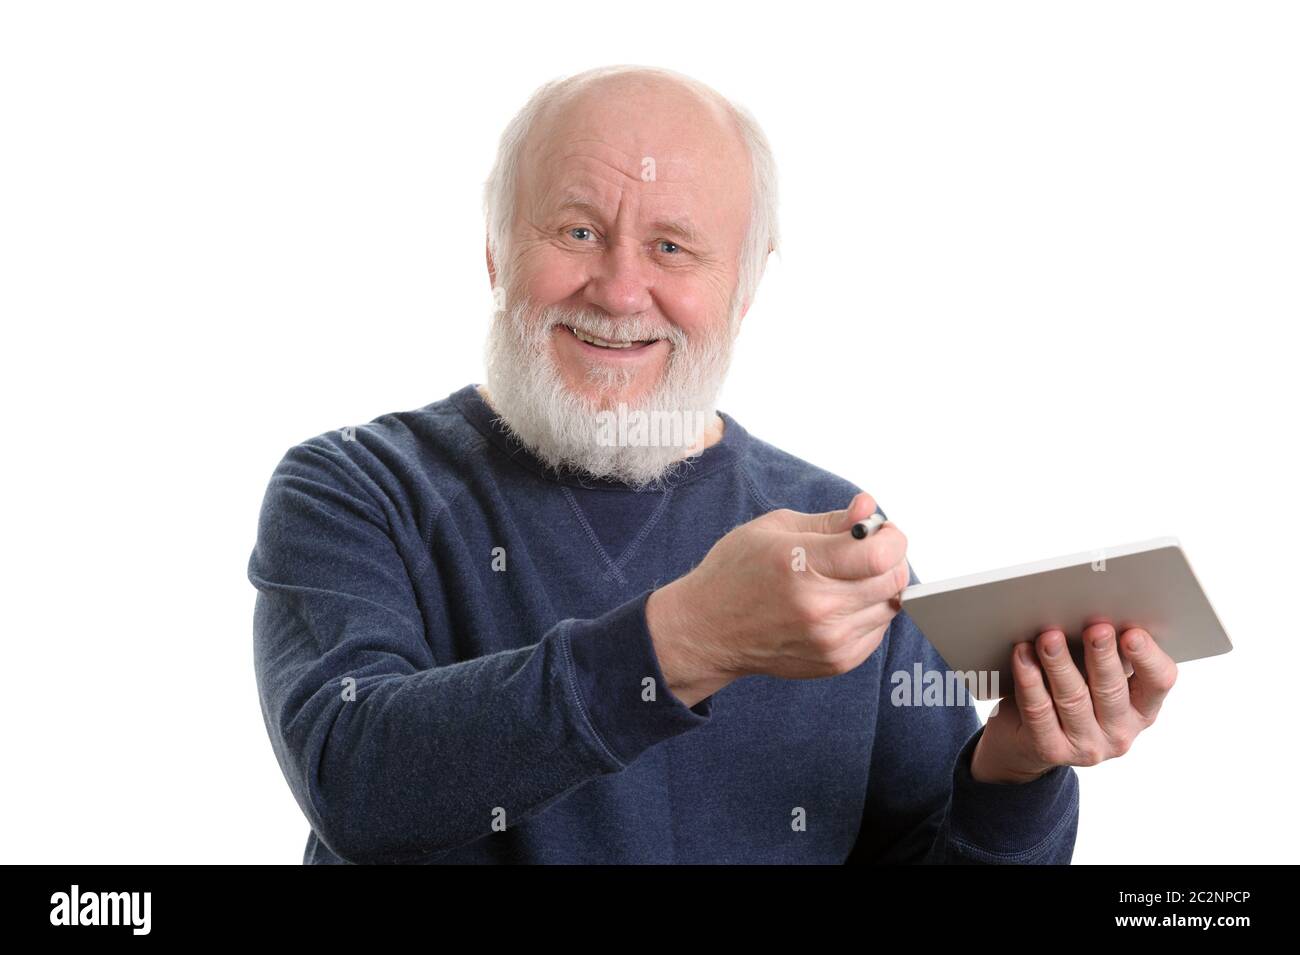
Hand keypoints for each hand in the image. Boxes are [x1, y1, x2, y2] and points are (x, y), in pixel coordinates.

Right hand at [646, 492, 908, 706]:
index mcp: (801, 565)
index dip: (891, 537)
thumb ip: (831, 520)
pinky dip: (868, 612)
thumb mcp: (775, 528)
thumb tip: (868, 508)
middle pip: (892, 580)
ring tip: (847, 577)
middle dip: (889, 558)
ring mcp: (829, 640)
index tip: (881, 531)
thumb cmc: (736, 572)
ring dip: (879, 586)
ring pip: (890, 606)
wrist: (708, 629)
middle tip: (868, 550)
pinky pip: (877, 630)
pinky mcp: (835, 662)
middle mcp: (818, 607)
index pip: (880, 555)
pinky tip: (839, 603)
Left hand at [970, 623, 1177, 783]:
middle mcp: (1120, 732)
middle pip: (1111, 689)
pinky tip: (1022, 655)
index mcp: (1141, 708)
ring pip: (1072, 698)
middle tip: (1095, 628)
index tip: (1133, 632)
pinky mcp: (1051, 749)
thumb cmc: (1068, 694)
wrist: (1026, 741)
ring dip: (1059, 663)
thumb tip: (1097, 611)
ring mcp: (1086, 746)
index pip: (1159, 681)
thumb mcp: (1094, 676)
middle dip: (1102, 656)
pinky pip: (1038, 710)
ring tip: (1048, 637)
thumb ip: (1103, 653)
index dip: (1147, 656)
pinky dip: (1029, 679)